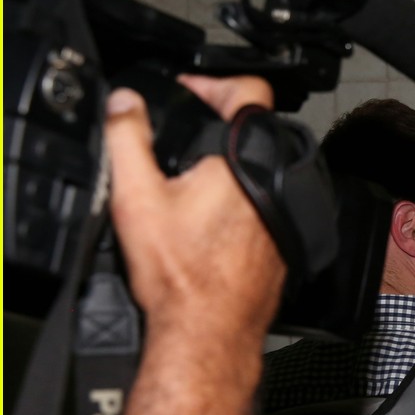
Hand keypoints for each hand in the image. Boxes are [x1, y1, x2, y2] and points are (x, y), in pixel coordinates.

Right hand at [105, 74, 285, 340]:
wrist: (209, 331)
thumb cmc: (182, 277)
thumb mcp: (135, 197)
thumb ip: (126, 138)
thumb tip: (124, 103)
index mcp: (247, 161)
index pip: (250, 92)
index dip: (215, 84)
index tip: (192, 94)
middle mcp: (279, 183)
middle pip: (254, 134)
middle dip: (219, 129)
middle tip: (185, 138)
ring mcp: (290, 213)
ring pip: (264, 170)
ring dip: (233, 167)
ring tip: (197, 181)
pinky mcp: (290, 239)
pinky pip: (271, 203)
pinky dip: (246, 201)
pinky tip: (216, 220)